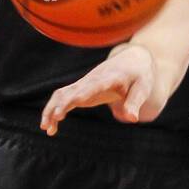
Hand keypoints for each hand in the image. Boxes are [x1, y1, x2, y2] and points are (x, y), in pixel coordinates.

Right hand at [40, 44, 154, 134]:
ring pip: (62, 94)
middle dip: (59, 106)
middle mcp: (92, 80)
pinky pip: (64, 98)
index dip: (80, 96)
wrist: (132, 60)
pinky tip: (52, 127)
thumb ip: (135, 102)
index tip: (67, 107)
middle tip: (51, 124)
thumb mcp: (142, 88)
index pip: (92, 87)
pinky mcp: (82, 89)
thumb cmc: (139, 75)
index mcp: (108, 78)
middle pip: (70, 91)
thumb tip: (132, 119)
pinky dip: (55, 109)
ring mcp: (85, 83)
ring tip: (46, 129)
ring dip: (52, 109)